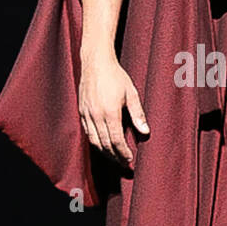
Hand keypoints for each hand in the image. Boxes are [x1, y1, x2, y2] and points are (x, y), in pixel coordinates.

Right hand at [78, 53, 148, 167]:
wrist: (95, 63)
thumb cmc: (115, 76)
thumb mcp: (131, 93)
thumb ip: (138, 114)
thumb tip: (145, 132)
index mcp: (110, 112)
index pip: (116, 140)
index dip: (123, 152)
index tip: (129, 159)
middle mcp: (96, 116)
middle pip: (105, 144)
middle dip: (114, 156)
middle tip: (123, 163)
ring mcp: (86, 114)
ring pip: (94, 141)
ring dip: (104, 152)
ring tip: (114, 157)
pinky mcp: (81, 112)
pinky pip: (87, 132)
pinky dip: (95, 142)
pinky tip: (102, 144)